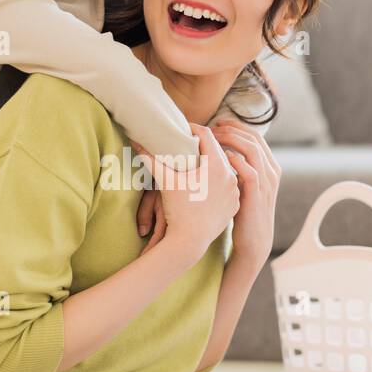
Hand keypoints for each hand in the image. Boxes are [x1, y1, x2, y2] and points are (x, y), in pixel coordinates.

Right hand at [136, 124, 238, 261]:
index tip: (185, 130)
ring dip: (214, 165)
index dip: (194, 130)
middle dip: (205, 147)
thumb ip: (152, 160)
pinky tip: (209, 185)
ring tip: (200, 165)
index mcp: (217, 165)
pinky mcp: (235, 205)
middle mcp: (231, 176)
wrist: (189, 241)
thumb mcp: (166, 182)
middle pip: (219, 152)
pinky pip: (229, 187)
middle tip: (191, 144)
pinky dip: (220, 183)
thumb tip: (135, 142)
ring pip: (226, 170)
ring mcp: (235, 192)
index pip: (208, 136)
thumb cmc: (178, 209)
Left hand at [210, 120, 279, 269]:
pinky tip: (219, 157)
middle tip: (212, 127)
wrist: (254, 241)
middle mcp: (271, 170)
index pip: (255, 136)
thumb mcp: (245, 186)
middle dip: (232, 129)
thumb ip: (239, 169)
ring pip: (252, 149)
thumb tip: (220, 152)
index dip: (236, 126)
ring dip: (231, 139)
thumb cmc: (244, 212)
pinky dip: (235, 160)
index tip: (217, 123)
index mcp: (269, 166)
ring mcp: (266, 182)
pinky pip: (248, 170)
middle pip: (253, 138)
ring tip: (213, 138)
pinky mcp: (257, 193)